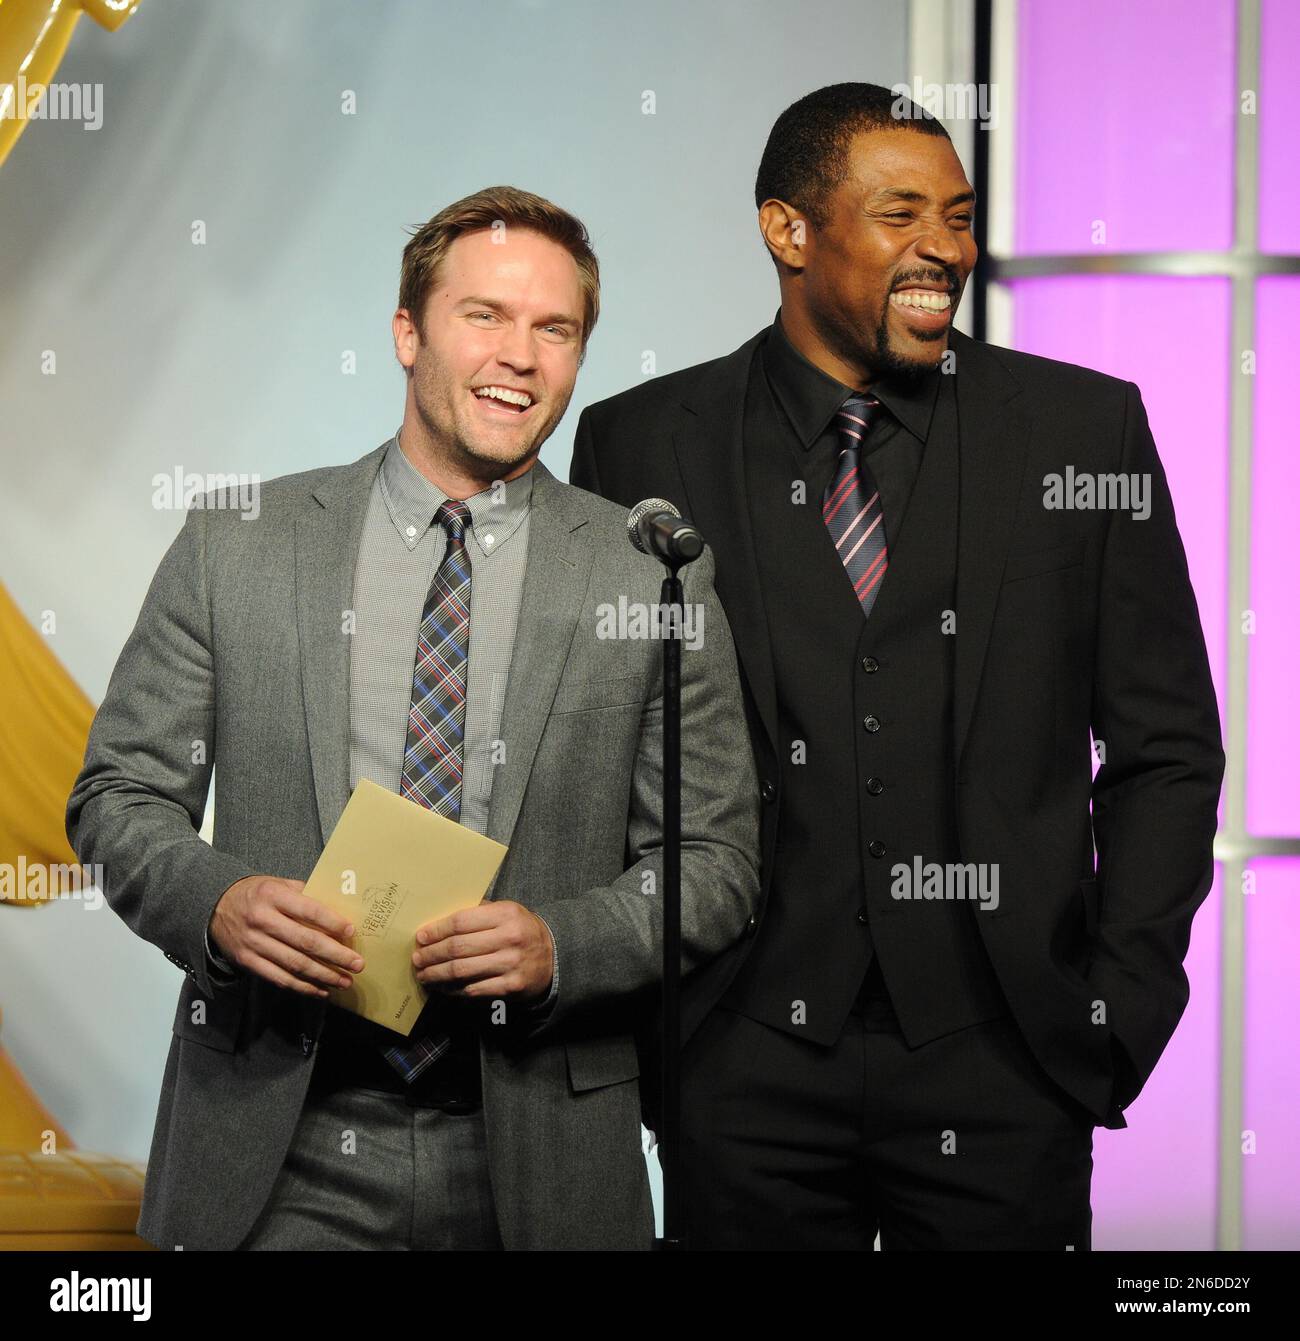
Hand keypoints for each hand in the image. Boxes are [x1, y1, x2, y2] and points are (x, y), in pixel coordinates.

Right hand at [209, 875, 364, 997]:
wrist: (214, 905)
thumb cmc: (256, 894)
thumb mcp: (278, 884)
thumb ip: (305, 894)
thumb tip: (339, 907)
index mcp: (273, 896)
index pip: (309, 910)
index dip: (331, 922)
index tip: (351, 932)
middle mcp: (263, 920)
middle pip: (305, 942)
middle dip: (335, 955)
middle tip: (357, 964)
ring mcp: (254, 943)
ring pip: (294, 964)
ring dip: (323, 975)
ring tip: (345, 981)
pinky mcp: (247, 961)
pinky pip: (279, 978)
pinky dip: (302, 986)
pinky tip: (321, 989)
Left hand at [412, 901, 553, 1002]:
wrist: (555, 957)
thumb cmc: (523, 931)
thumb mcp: (508, 912)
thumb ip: (479, 912)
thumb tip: (439, 923)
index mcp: (506, 914)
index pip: (461, 922)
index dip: (436, 930)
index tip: (421, 937)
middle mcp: (509, 938)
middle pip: (457, 947)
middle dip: (431, 954)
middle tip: (417, 958)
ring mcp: (510, 964)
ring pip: (461, 970)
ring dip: (436, 974)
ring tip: (423, 974)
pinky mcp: (511, 987)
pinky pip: (473, 989)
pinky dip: (453, 990)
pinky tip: (442, 988)